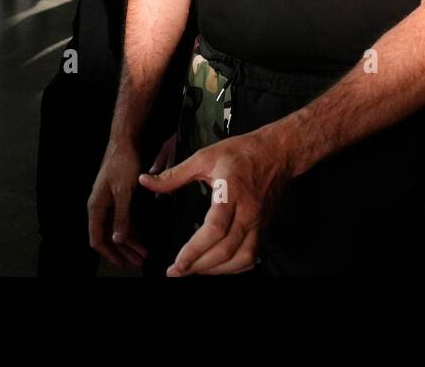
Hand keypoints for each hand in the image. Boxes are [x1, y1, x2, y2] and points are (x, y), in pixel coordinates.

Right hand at [87, 139, 148, 268]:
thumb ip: (121, 216)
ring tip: (143, 252)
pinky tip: (140, 235)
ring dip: (130, 241)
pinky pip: (123, 217)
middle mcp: (101, 205)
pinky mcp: (119, 195)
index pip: (97, 238)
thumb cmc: (122, 161)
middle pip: (109, 236)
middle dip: (123, 251)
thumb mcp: (124, 192)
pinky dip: (132, 228)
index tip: (122, 263)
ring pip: (117, 227)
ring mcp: (110, 200)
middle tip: (138, 261)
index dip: (109, 253)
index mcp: (96, 206)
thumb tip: (117, 238)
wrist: (126, 140)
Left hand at [139, 127, 295, 276]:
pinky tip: (218, 267)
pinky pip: (251, 256)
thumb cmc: (242, 152)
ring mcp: (258, 222)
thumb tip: (145, 181)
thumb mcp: (205, 156)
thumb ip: (175, 174)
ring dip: (216, 270)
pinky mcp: (263, 227)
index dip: (195, 251)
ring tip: (194, 271)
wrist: (279, 151)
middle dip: (199, 266)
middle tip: (176, 272)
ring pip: (241, 258)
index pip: (215, 229)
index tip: (176, 264)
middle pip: (226, 250)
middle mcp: (248, 211)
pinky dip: (234, 267)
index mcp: (231, 192)